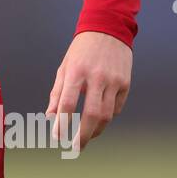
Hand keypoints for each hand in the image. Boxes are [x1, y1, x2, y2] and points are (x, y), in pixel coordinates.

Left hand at [45, 30, 131, 151]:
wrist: (108, 29)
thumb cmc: (81, 51)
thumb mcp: (64, 67)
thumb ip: (57, 93)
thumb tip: (51, 117)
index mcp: (76, 72)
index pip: (68, 104)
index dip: (62, 124)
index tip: (58, 137)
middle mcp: (96, 77)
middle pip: (91, 115)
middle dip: (83, 135)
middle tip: (76, 148)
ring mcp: (114, 81)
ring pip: (107, 115)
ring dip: (96, 130)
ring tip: (86, 137)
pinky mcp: (125, 83)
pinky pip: (117, 108)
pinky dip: (108, 118)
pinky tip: (100, 121)